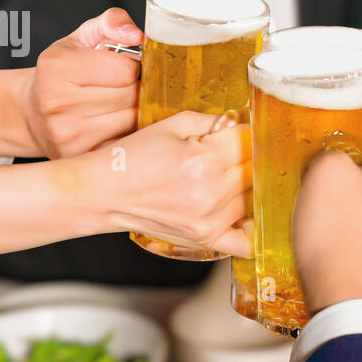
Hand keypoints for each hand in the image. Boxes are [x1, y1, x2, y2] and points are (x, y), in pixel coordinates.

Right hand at [18, 8, 143, 158]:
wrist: (31, 112)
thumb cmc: (63, 72)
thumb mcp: (81, 38)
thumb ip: (112, 22)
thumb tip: (137, 34)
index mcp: (56, 66)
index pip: (125, 69)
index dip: (135, 66)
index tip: (128, 68)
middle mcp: (56, 102)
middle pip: (131, 96)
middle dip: (138, 89)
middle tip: (129, 87)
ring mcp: (66, 134)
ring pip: (132, 122)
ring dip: (136, 113)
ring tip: (123, 105)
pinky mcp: (77, 157)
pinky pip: (125, 145)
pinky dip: (130, 135)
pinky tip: (119, 126)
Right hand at [70, 111, 251, 255]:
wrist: (104, 194)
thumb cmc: (132, 158)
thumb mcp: (172, 125)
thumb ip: (212, 121)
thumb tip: (242, 122)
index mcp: (204, 158)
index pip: (250, 141)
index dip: (248, 133)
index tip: (242, 131)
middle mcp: (211, 191)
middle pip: (256, 169)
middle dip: (248, 157)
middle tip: (233, 154)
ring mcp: (210, 219)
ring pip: (254, 198)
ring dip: (247, 187)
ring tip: (227, 178)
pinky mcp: (206, 239)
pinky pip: (245, 241)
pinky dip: (250, 227)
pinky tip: (243, 214)